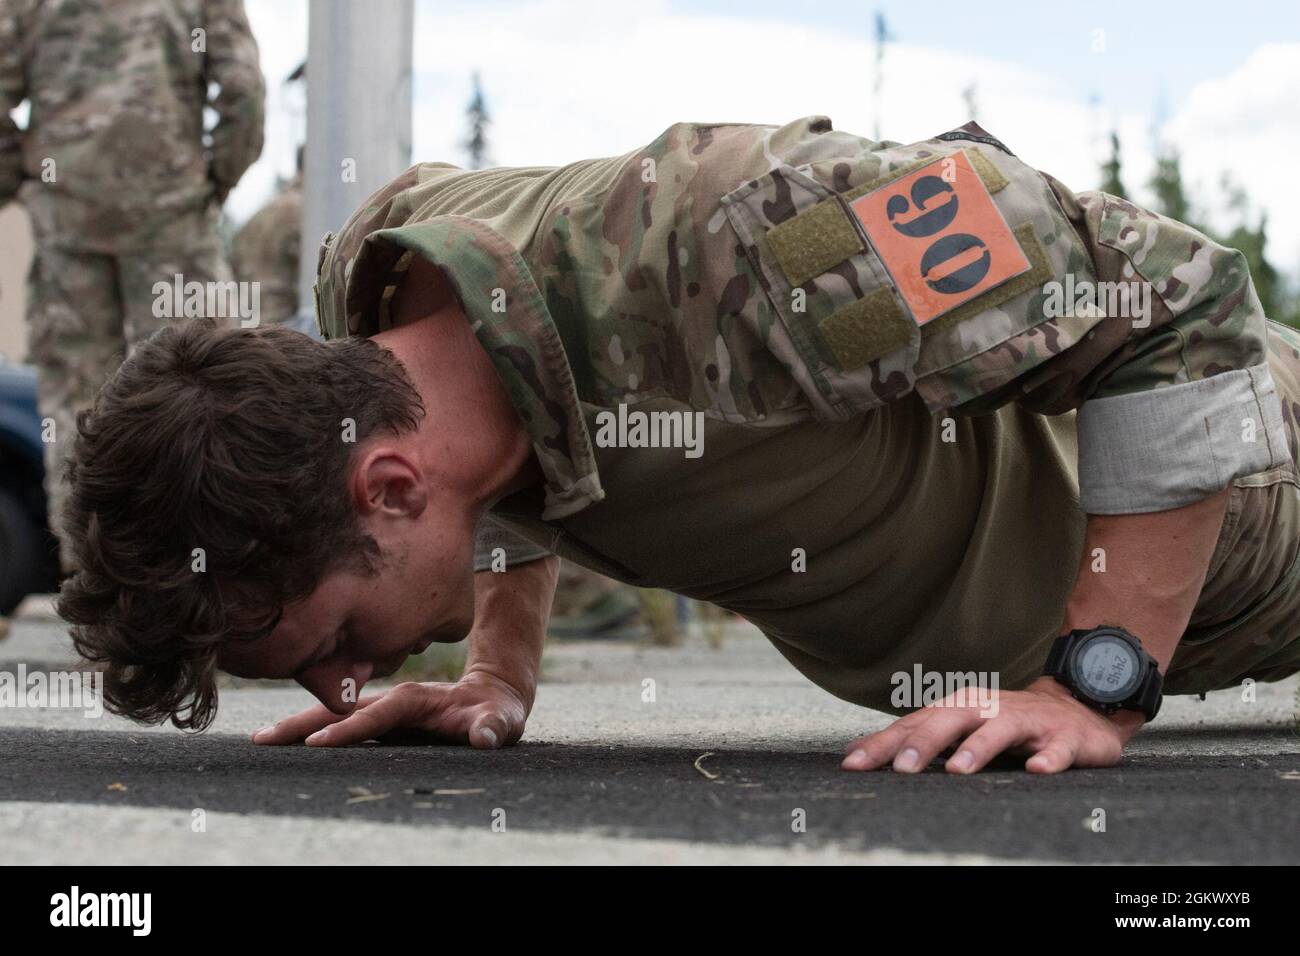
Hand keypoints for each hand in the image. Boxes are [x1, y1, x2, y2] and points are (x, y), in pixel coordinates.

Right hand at [251, 669, 529, 748]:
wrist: (492, 693)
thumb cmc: (496, 713)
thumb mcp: (502, 721)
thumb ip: (494, 728)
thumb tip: (485, 737)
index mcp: (417, 699)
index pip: (377, 714)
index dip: (348, 728)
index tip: (317, 744)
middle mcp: (393, 699)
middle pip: (342, 708)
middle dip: (303, 721)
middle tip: (264, 739)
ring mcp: (383, 707)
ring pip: (334, 713)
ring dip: (299, 724)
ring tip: (261, 740)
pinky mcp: (379, 717)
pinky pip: (340, 721)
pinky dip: (312, 728)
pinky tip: (285, 739)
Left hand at [841, 677, 1143, 774]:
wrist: (1075, 709)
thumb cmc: (1003, 722)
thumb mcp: (958, 726)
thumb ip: (915, 737)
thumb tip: (857, 752)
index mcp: (957, 708)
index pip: (913, 726)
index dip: (882, 745)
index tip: (853, 765)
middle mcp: (986, 709)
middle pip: (949, 722)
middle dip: (923, 743)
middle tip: (900, 768)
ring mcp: (1026, 721)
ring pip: (998, 731)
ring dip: (978, 749)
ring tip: (956, 769)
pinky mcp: (1063, 737)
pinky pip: (1056, 749)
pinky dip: (1048, 758)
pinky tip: (1036, 770)